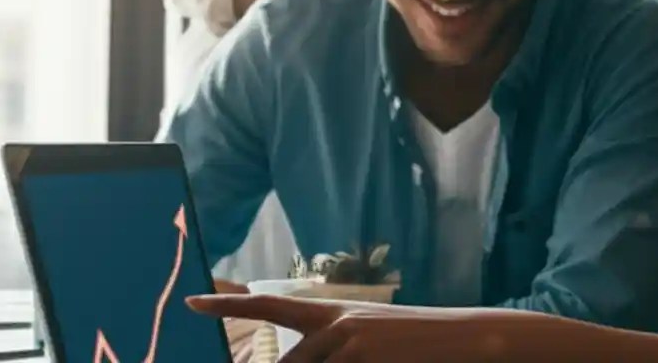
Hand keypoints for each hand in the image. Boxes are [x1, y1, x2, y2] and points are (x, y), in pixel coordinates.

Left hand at [188, 295, 515, 362]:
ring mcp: (348, 345)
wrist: (467, 337)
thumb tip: (303, 356)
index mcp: (334, 315)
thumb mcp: (371, 338)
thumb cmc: (416, 344)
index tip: (190, 301)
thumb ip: (335, 347)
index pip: (271, 307)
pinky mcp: (362, 360)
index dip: (228, 307)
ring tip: (371, 356)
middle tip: (350, 359)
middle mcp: (335, 327)